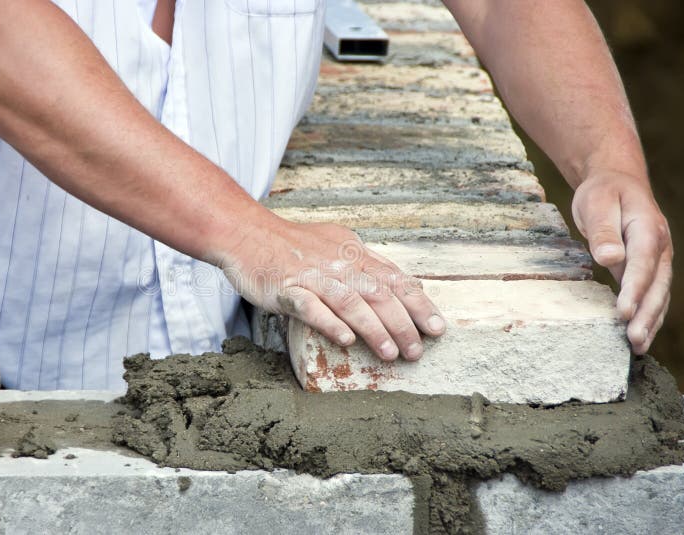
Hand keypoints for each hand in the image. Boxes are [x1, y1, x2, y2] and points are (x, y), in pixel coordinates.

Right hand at [221, 219, 445, 360]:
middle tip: (417, 351)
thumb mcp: (335, 244)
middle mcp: (337, 263)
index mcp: (352, 253)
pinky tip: (346, 340)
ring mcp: (311, 275)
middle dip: (403, 323)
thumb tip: (399, 283)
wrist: (245, 233)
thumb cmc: (291, 244)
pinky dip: (330, 322)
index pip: (394, 279)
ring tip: (391, 353)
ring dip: (374, 328)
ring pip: (350, 301)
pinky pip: (310, 306)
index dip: (418, 304)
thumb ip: (365, 263)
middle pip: (378, 293)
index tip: (438, 328)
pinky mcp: (285, 287)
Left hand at [572, 171, 671, 353]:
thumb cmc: (604, 193)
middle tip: (633, 340)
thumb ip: (603, 230)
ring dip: (650, 321)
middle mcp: (658, 247)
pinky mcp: (647, 269)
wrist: (616, 183)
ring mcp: (656, 260)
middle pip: (657, 285)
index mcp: (647, 229)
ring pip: (658, 294)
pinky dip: (647, 316)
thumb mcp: (597, 203)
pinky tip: (639, 337)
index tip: (623, 312)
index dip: (634, 290)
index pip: (642, 264)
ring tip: (638, 347)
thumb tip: (609, 257)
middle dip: (646, 314)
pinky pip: (651, 295)